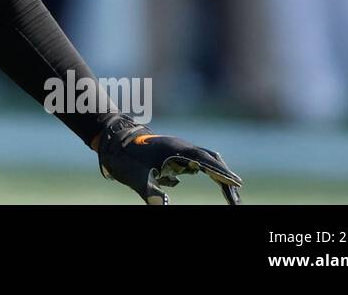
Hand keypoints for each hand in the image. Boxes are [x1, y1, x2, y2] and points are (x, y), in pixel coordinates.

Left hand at [96, 115, 241, 204]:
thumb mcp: (139, 181)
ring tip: (228, 192)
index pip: (208, 163)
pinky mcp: (170, 152)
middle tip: (236, 198)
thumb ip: (154, 197)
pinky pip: (193, 160)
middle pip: (211, 161)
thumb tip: (164, 208)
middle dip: (225, 178)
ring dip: (216, 174)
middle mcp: (181, 146)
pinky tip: (204, 178)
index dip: (224, 175)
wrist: (110, 138)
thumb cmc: (125, 158)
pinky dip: (203, 170)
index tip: (238, 186)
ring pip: (203, 160)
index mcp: (178, 150)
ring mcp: (176, 147)